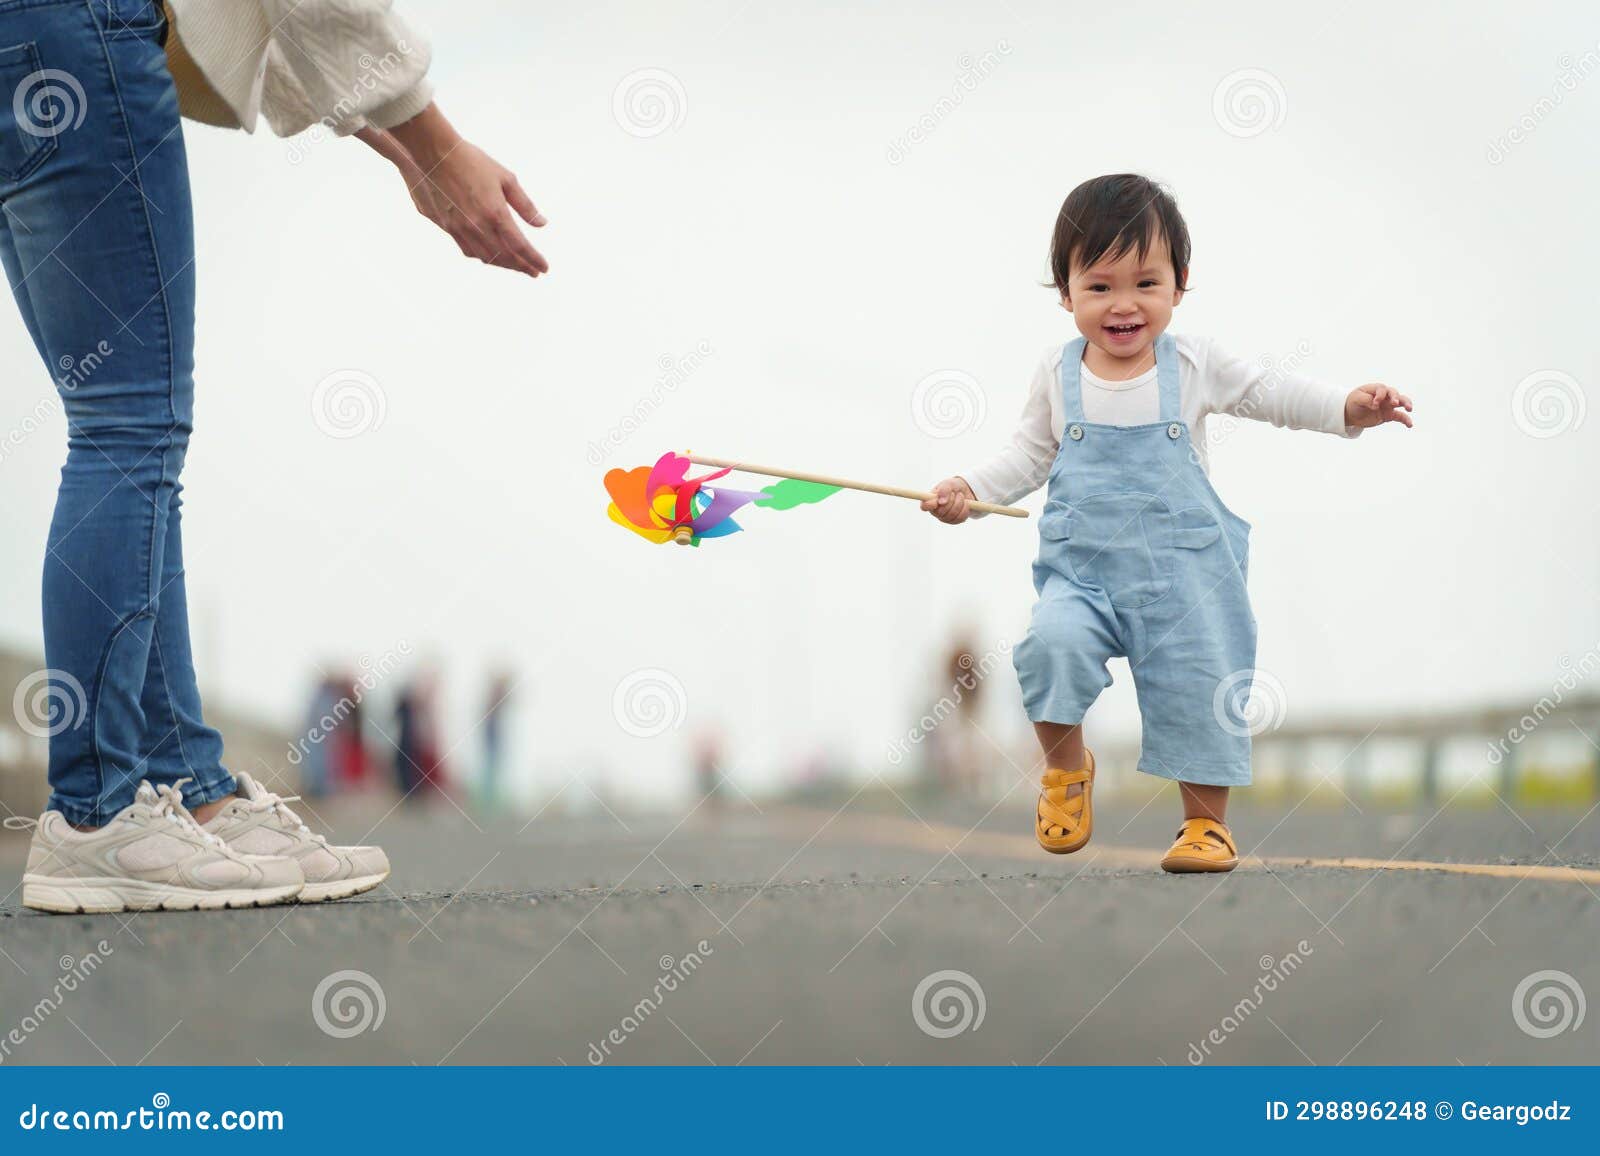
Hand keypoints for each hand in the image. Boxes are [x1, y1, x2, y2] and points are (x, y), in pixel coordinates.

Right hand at [383, 105, 548, 278]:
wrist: (431, 152)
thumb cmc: (470, 160)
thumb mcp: (506, 178)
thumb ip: (525, 205)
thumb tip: (542, 223)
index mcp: (495, 213)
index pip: (520, 246)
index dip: (534, 260)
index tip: (544, 268)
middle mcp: (476, 226)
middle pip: (504, 256)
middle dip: (520, 266)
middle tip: (532, 271)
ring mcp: (458, 228)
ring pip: (484, 256)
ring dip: (502, 264)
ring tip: (514, 264)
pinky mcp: (444, 226)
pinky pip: (466, 249)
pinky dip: (481, 255)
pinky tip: (488, 253)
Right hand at [921, 477, 975, 523]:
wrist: (966, 491)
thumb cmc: (953, 487)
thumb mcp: (949, 483)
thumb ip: (944, 490)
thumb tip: (942, 502)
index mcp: (931, 500)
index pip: (924, 506)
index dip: (929, 505)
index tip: (936, 501)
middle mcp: (936, 511)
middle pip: (940, 512)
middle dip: (950, 501)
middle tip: (954, 493)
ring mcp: (945, 517)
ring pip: (951, 515)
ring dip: (959, 503)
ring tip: (960, 496)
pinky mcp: (954, 521)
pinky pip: (960, 518)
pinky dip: (964, 509)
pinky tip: (965, 504)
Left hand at [1344, 383, 1412, 428]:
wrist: (1352, 413)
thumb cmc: (1354, 402)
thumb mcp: (1356, 399)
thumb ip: (1366, 400)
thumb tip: (1376, 406)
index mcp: (1376, 389)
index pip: (1382, 389)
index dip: (1380, 396)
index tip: (1374, 404)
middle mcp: (1384, 395)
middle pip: (1394, 393)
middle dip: (1396, 397)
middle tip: (1394, 403)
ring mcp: (1388, 405)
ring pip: (1401, 402)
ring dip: (1406, 404)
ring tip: (1409, 409)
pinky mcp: (1389, 415)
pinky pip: (1400, 416)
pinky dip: (1406, 420)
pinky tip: (1410, 425)